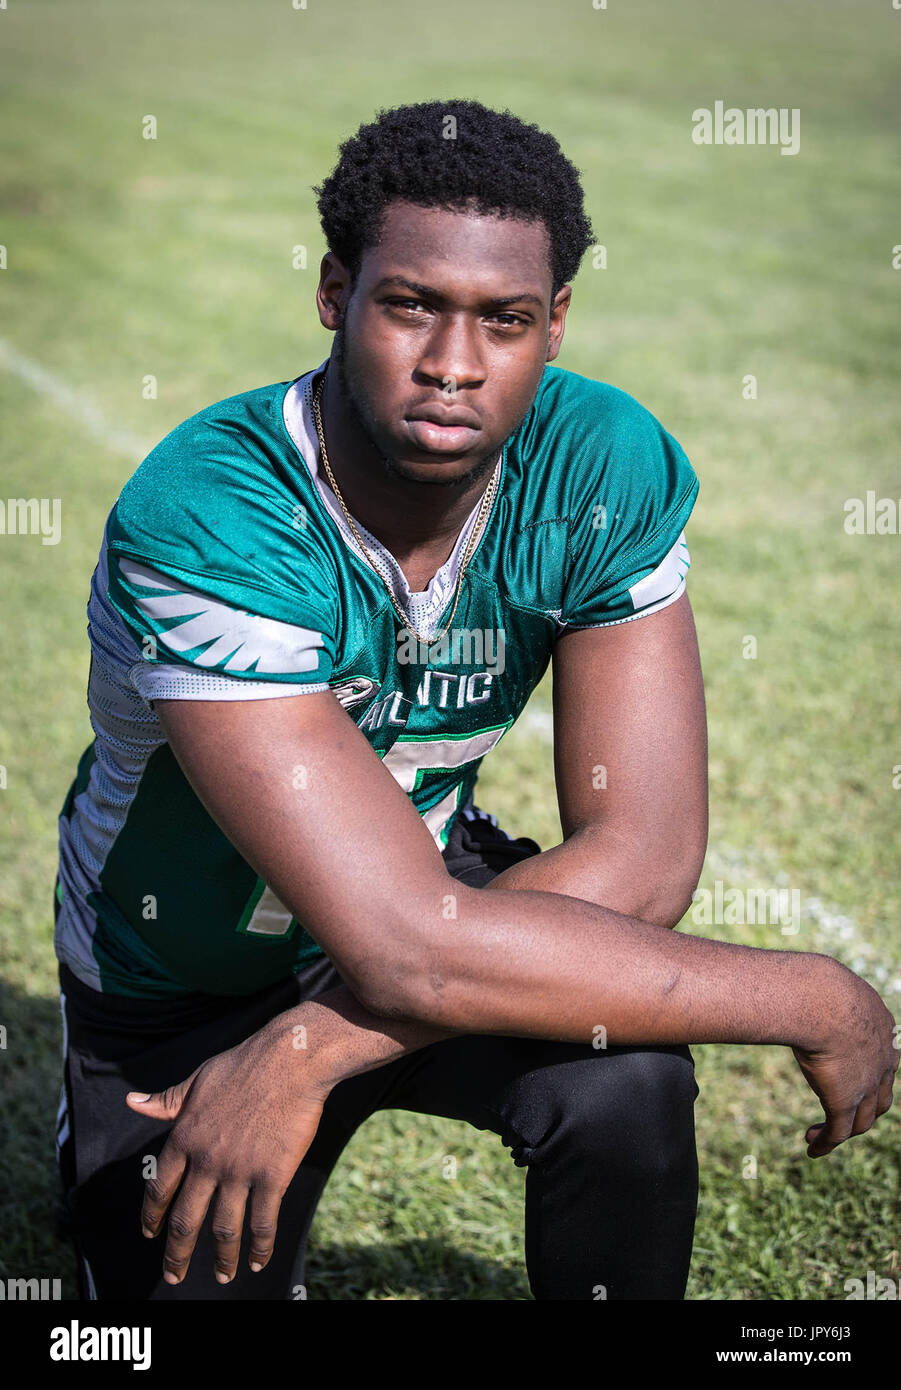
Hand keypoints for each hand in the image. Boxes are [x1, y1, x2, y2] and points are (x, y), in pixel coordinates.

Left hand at [126, 1024, 329, 1285]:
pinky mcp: (271, 1177)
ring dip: (221, 1259)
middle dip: (177, 1254)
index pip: (159, 1187)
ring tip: (222, 1277)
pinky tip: (259, 1261)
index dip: (153, 1215)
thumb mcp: (197, 1079)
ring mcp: (239, 1172)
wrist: (290, 1060)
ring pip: (224, 1229)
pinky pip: (263, 1223)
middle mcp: (206, 1161)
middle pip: (186, 1219)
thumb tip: (131, 1102)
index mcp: (184, 1136)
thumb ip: (166, 1100)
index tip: (150, 1234)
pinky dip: (260, 1247)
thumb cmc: (244, 1064)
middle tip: (173, 1276)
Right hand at [791, 958, 897, 1156]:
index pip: (883, 1062)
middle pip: (880, 1098)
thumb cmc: (815, 983)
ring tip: (817, 1135)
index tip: (844, 1075)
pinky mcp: (844, 1101)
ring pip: (861, 1120)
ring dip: (841, 1131)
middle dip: (863, 1109)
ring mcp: (866, 1084)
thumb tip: (788, 983)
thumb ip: (815, 991)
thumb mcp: (824, 985)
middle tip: (842, 1114)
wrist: (820, 998)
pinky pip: (838, 1132)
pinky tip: (812, 1148)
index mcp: (882, 1028)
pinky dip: (825, 1143)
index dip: (868, 1075)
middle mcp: (883, 1060)